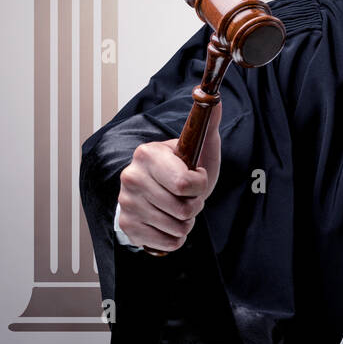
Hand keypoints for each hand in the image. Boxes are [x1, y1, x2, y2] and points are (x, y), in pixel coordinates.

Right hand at [116, 103, 221, 253]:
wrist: (161, 191)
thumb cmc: (183, 168)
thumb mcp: (198, 145)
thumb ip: (207, 122)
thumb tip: (215, 100)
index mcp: (147, 154)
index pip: (185, 185)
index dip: (200, 185)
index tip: (196, 176)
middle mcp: (131, 178)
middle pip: (183, 210)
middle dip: (194, 205)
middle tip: (187, 196)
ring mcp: (126, 203)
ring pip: (178, 228)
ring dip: (186, 221)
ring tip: (177, 206)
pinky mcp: (127, 226)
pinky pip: (167, 243)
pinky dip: (175, 236)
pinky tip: (168, 221)